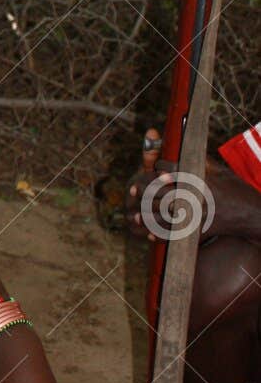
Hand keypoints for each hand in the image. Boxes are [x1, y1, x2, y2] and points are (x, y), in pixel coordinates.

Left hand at [127, 159, 253, 242]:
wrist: (251, 214)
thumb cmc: (236, 189)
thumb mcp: (219, 171)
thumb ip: (199, 162)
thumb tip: (183, 147)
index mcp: (199, 179)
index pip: (170, 169)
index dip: (158, 167)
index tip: (153, 167)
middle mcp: (195, 197)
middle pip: (160, 192)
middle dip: (144, 189)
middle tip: (133, 188)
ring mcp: (196, 215)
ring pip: (163, 216)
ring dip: (146, 215)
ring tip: (136, 213)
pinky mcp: (198, 230)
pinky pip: (174, 235)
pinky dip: (160, 235)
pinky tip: (150, 233)